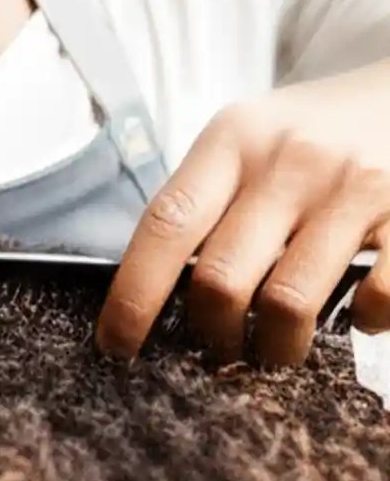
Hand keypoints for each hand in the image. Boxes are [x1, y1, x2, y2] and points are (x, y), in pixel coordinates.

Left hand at [97, 62, 389, 365]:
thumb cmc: (317, 130)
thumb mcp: (250, 138)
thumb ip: (209, 201)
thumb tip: (155, 293)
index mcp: (233, 140)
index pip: (165, 227)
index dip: (132, 296)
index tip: (116, 345)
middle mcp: (290, 160)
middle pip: (220, 279)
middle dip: (209, 334)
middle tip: (216, 350)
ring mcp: (356, 186)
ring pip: (287, 303)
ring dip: (274, 347)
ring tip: (274, 350)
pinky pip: (376, 298)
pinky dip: (362, 323)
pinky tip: (356, 316)